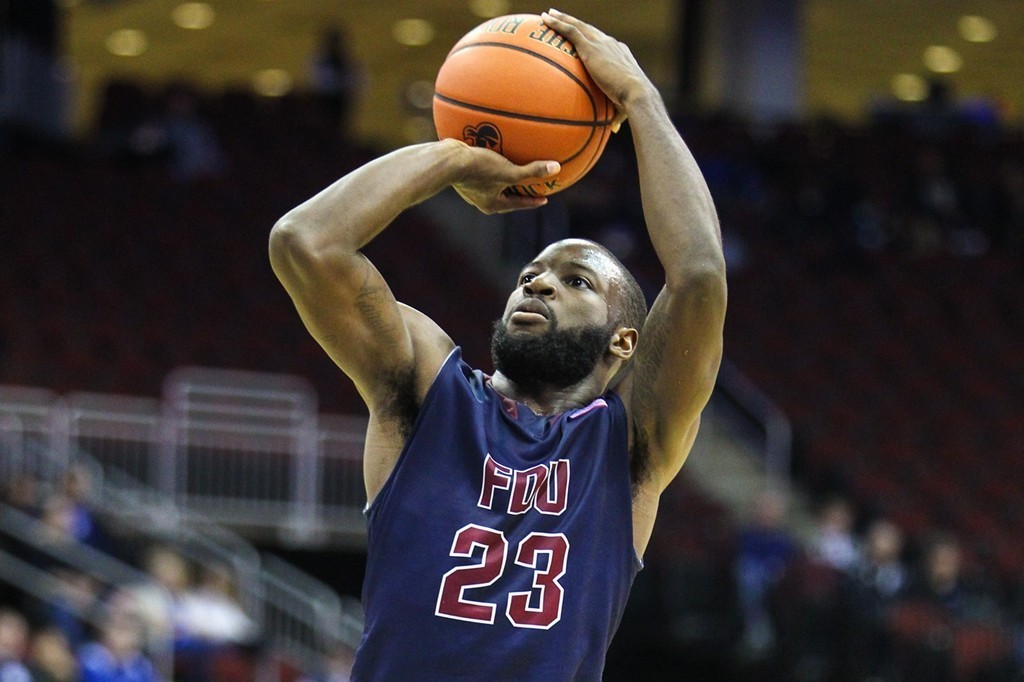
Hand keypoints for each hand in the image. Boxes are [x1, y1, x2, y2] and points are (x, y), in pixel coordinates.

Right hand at [449, 142, 560, 214]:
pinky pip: (484, 174)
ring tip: (514, 173)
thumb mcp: (509, 171)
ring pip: (494, 186)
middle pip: (506, 198)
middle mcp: (482, 201)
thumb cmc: (479, 169)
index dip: (533, 201)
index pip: (519, 204)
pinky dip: (493, 170)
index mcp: (493, 205)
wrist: (447, 161)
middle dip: (519, 192)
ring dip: (505, 181)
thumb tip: (556, 169)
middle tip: (531, 187)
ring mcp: (471, 190)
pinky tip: (494, 158)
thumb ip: (532, 171)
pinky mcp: (464, 177)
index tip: (544, 199)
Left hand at [541, 9, 655, 131]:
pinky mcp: (592, 47)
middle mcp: (611, 44)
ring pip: (578, 26)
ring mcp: (601, 43)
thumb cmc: (632, 104)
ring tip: (549, 14)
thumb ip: (616, 114)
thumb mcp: (622, 107)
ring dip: (563, 18)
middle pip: (589, 30)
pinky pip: (571, 31)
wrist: (637, 94)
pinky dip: (558, 24)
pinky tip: (545, 19)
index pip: (603, 44)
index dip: (592, 39)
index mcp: (620, 55)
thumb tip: (613, 129)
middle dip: (575, 22)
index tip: (583, 38)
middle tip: (561, 17)